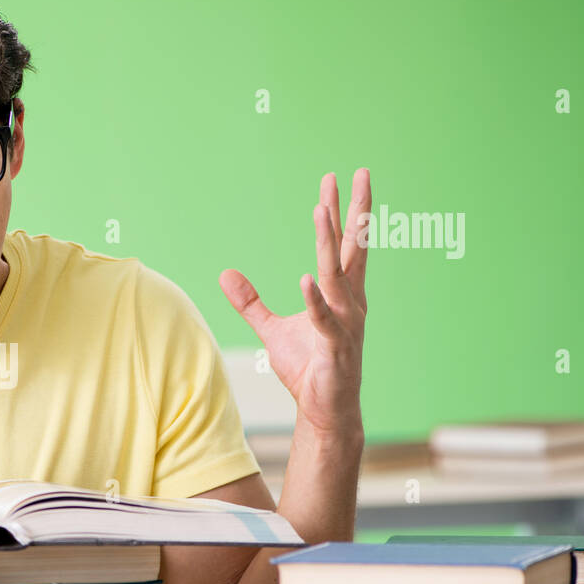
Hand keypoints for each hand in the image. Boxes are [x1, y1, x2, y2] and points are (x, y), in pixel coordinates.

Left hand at [219, 169, 370, 441]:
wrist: (325, 410)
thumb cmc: (307, 368)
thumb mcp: (272, 330)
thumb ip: (250, 302)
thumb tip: (225, 274)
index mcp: (341, 294)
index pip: (343, 246)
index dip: (340, 213)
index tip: (334, 180)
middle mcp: (350, 302)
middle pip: (352, 249)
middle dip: (354, 211)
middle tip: (358, 173)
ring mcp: (345, 323)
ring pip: (336, 275)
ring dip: (328, 244)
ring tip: (320, 211)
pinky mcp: (335, 347)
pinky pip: (325, 319)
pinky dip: (315, 300)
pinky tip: (306, 279)